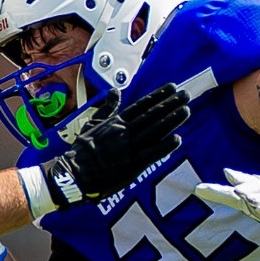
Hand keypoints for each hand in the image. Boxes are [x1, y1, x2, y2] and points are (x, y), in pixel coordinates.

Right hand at [35, 84, 188, 212]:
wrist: (74, 173)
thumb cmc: (80, 151)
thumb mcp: (92, 124)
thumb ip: (107, 108)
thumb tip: (115, 92)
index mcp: (115, 122)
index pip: (141, 106)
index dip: (158, 96)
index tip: (172, 87)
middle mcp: (124, 132)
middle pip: (152, 115)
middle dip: (170, 104)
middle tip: (185, 94)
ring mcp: (129, 148)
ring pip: (154, 131)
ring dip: (172, 120)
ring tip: (185, 110)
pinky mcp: (132, 165)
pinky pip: (152, 154)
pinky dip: (165, 146)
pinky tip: (177, 139)